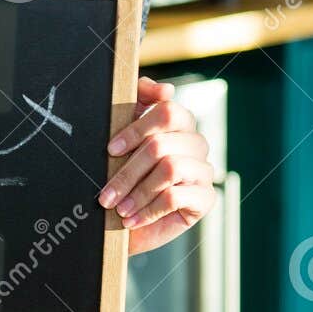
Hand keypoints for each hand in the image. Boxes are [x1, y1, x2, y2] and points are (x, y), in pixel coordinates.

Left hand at [99, 75, 215, 256]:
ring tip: (119, 208)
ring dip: (137, 192)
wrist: (125, 223)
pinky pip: (175, 197)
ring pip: (170, 169)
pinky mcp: (206, 198)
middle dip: (128, 171)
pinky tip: (132, 220)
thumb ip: (139, 100)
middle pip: (162, 145)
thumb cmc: (124, 177)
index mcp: (179, 124)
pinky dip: (148, 210)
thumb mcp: (123, 137)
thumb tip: (166, 88)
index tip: (111, 150)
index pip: (168, 111)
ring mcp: (204, 171)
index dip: (137, 129)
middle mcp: (195, 144)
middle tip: (106, 194)